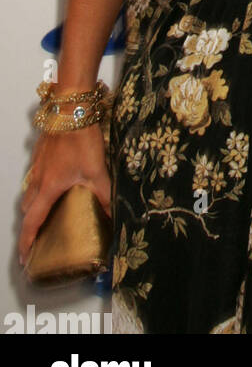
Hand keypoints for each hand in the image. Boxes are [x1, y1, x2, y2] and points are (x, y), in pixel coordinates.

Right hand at [18, 125, 110, 266]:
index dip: (27, 242)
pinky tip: (54, 181)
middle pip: (27, 208)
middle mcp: (38, 179)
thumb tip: (111, 214)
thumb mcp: (97, 170)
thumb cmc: (81, 140)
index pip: (32, 222)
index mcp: (48, 188)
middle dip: (30, 224)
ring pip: (29, 191)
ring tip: (46, 211)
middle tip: (38, 235)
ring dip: (34, 204)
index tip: (24, 257)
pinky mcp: (41, 152)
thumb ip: (104, 194)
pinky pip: (35, 175)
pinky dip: (39, 186)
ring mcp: (38, 164)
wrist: (71, 109)